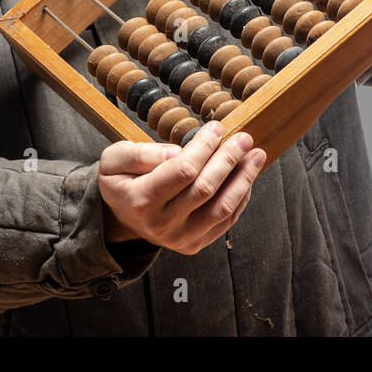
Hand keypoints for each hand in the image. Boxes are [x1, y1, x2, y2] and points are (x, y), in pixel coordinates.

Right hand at [98, 121, 265, 254]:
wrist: (122, 218)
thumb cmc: (122, 180)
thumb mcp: (114, 160)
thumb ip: (140, 154)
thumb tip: (176, 151)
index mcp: (141, 200)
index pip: (182, 171)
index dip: (203, 147)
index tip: (216, 127)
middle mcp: (162, 224)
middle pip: (205, 189)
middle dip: (229, 159)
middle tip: (244, 138)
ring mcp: (180, 238)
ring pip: (221, 209)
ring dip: (243, 180)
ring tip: (256, 155)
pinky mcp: (195, 244)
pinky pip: (225, 221)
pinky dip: (240, 197)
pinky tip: (246, 176)